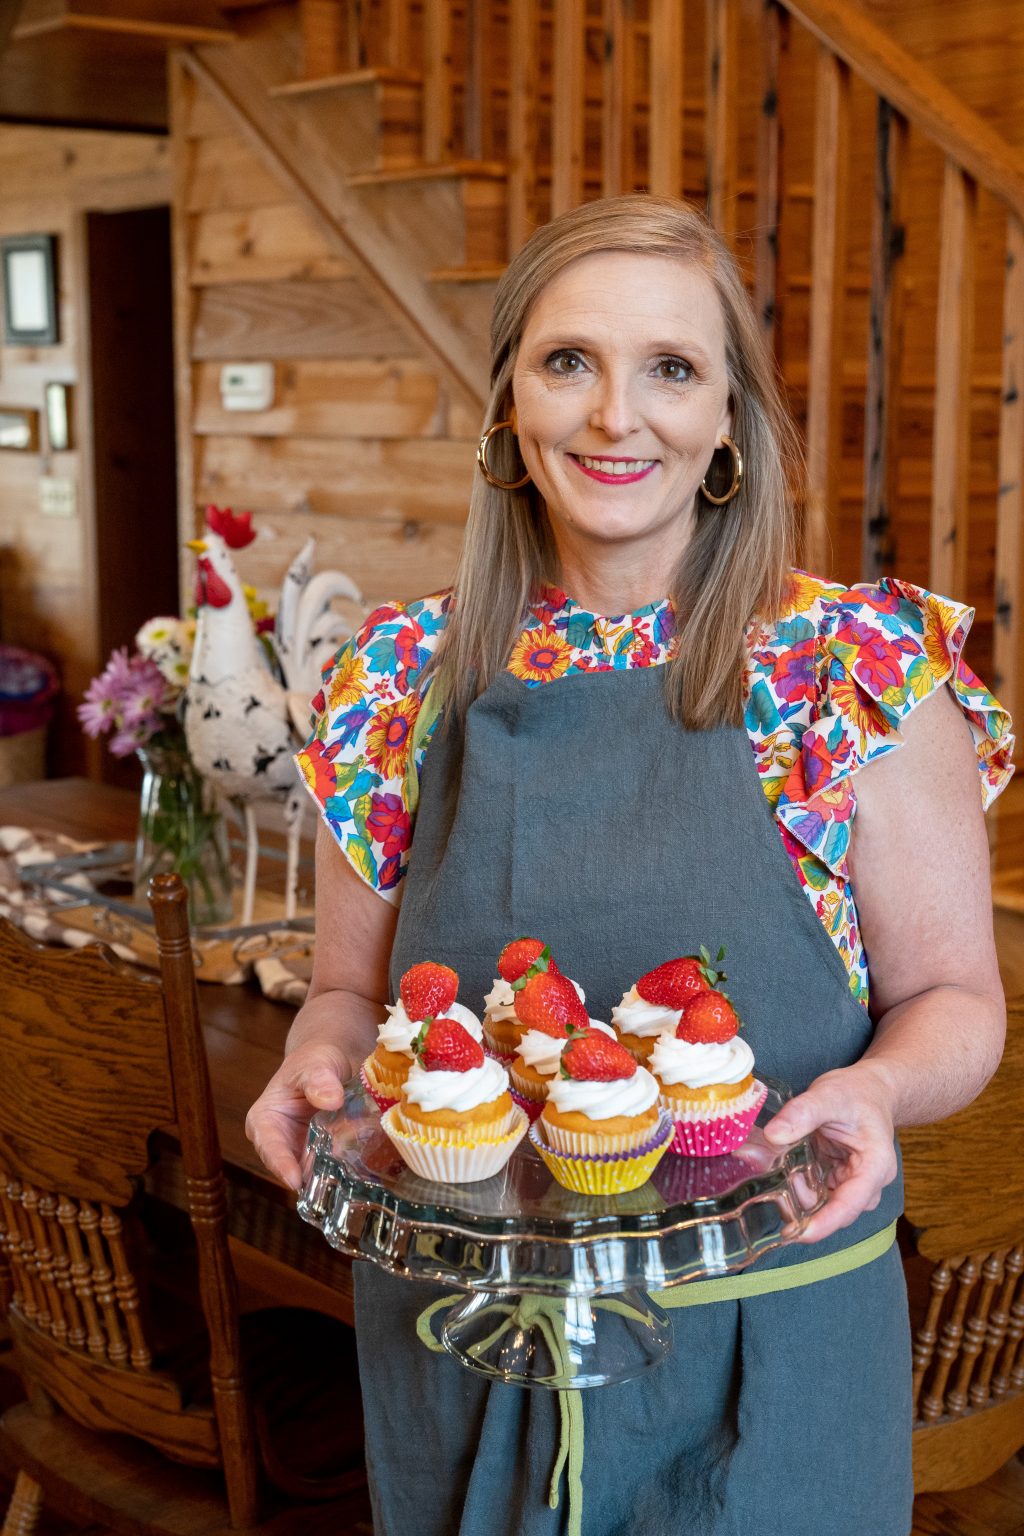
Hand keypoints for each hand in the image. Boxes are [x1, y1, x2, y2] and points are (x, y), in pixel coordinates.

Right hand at [245, 1040, 352, 1190]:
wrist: (335, 1057)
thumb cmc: (316, 1058)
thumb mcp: (316, 1063)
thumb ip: (319, 1079)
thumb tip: (330, 1099)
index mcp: (266, 1119)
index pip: (268, 1145)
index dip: (280, 1164)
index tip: (294, 1180)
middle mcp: (281, 1140)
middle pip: (291, 1166)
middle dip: (310, 1178)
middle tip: (329, 1190)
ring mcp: (304, 1149)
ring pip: (314, 1171)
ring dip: (330, 1177)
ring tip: (349, 1183)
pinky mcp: (325, 1153)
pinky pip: (333, 1167)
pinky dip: (346, 1170)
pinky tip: (363, 1172)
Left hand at [761, 1061, 898, 1243]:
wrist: (872, 1089)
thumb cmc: (858, 1093)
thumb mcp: (829, 1095)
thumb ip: (802, 1113)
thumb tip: (773, 1135)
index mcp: (875, 1166)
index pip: (850, 1204)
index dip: (824, 1224)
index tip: (798, 1234)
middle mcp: (867, 1182)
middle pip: (833, 1209)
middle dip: (802, 1205)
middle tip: (773, 1190)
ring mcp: (852, 1182)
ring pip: (822, 1201)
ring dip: (796, 1192)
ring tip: (775, 1167)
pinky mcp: (838, 1178)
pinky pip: (816, 1189)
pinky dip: (797, 1181)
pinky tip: (781, 1166)